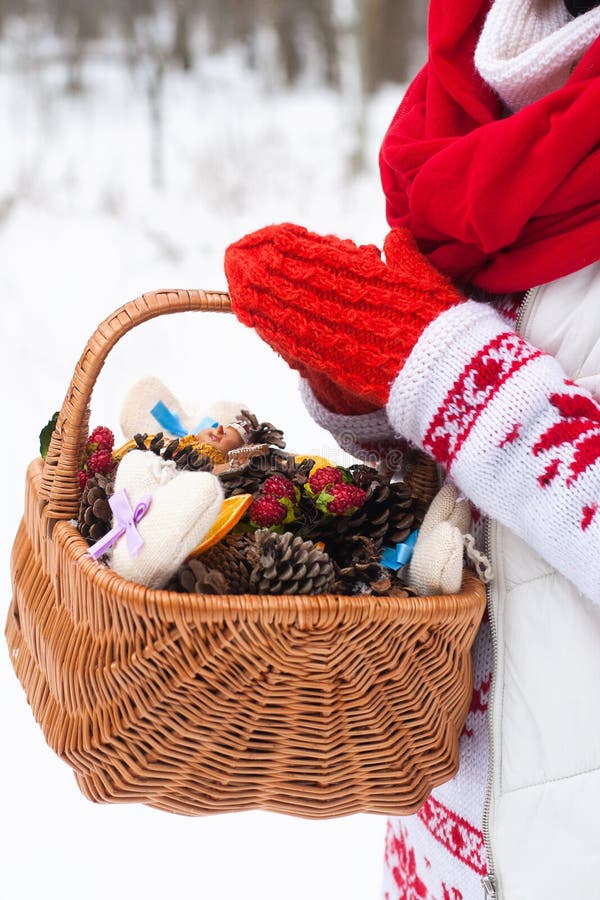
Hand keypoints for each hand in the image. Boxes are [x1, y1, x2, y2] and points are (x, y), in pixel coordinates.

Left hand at [225, 222, 463, 413]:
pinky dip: (265, 323)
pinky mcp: (325, 360)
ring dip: (252, 289)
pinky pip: (285, 336)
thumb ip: (404, 255)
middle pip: (284, 272)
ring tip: (233, 279)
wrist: (443, 370)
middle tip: (234, 254)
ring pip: (279, 302)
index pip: (308, 248)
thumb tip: (394, 239)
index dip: (280, 240)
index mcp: (359, 271)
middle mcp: (337, 295)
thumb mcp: (425, 277)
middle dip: (255, 261)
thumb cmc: (441, 323)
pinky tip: (249, 315)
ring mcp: (327, 328)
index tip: (264, 237)